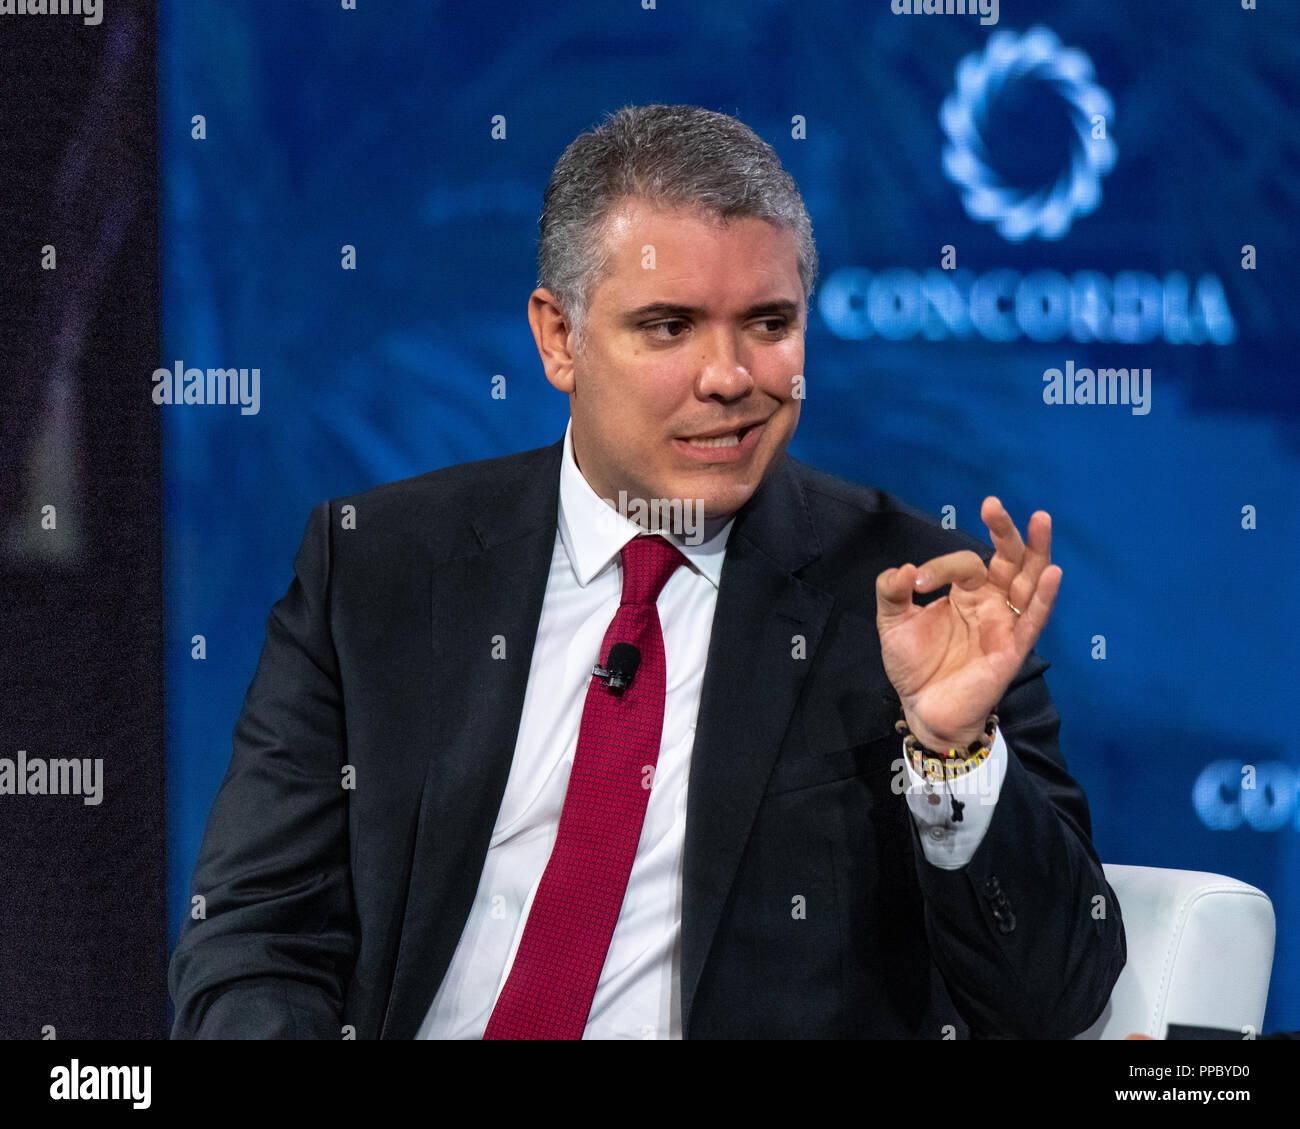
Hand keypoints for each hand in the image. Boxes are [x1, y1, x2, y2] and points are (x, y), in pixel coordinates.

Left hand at [875, 497, 1061, 748]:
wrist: (924, 710)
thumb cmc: (915, 665)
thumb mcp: (893, 623)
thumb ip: (892, 593)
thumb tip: (903, 569)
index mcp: (966, 592)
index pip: (963, 564)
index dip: (939, 567)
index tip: (915, 583)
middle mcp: (991, 602)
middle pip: (1008, 559)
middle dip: (1004, 531)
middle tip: (992, 504)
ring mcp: (1005, 623)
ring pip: (1028, 581)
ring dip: (1036, 551)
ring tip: (1040, 520)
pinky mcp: (1013, 648)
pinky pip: (1033, 619)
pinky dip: (1044, 596)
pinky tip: (1050, 572)